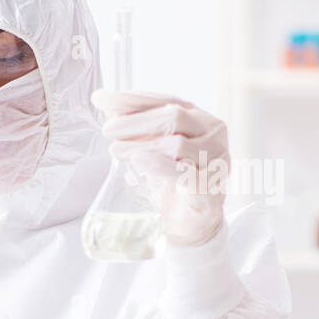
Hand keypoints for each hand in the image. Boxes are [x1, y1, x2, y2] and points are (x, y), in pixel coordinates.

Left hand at [92, 90, 228, 247]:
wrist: (193, 220)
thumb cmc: (174, 179)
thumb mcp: (154, 147)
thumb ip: (138, 127)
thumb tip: (107, 103)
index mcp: (200, 118)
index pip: (167, 100)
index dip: (132, 98)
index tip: (101, 99)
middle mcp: (213, 134)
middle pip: (174, 117)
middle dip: (135, 122)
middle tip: (108, 130)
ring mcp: (217, 159)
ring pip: (177, 144)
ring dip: (141, 145)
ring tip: (116, 150)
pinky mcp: (211, 187)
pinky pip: (186, 174)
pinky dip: (161, 166)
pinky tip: (140, 162)